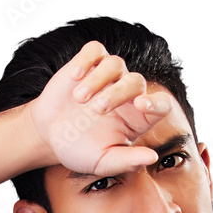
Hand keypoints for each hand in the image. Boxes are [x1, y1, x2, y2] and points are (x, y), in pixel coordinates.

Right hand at [25, 40, 172, 178]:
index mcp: (138, 118)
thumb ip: (128, 161)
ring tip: (79, 99)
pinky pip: (95, 50)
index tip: (140, 105)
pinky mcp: (88, 64)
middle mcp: (127, 95)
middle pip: (136, 81)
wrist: (50, 136)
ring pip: (115, 64)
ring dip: (98, 79)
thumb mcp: (104, 162)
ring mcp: (108, 77)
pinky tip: (74, 77)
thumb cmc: (81, 151)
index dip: (157, 102)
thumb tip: (153, 157)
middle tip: (97, 109)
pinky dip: (86, 60)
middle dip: (117, 93)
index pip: (162, 105)